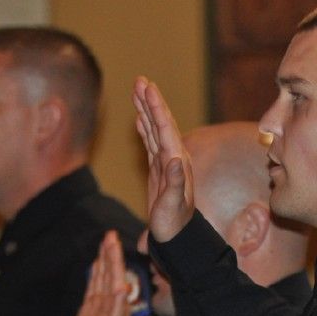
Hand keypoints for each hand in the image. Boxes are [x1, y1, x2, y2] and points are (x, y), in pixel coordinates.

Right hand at [72, 230, 131, 315]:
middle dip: (110, 253)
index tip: (114, 241)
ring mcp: (101, 303)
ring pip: (102, 276)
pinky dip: (96, 273)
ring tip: (105, 243)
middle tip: (110, 234)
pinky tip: (97, 263)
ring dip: (104, 259)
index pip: (116, 275)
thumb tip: (121, 287)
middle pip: (110, 272)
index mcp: (118, 303)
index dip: (115, 258)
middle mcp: (111, 300)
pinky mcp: (92, 307)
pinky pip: (93, 285)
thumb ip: (116, 309)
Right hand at [132, 77, 194, 241]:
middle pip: (161, 122)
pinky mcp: (159, 168)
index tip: (148, 87)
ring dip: (146, 109)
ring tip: (138, 89)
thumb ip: (175, 182)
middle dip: (151, 100)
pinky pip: (151, 142)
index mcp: (177, 162)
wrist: (176, 235)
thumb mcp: (173, 205)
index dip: (156, 107)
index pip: (166, 128)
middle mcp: (174, 157)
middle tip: (141, 79)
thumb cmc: (173, 223)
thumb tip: (175, 159)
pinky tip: (140, 117)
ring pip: (154, 129)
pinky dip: (145, 127)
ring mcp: (166, 162)